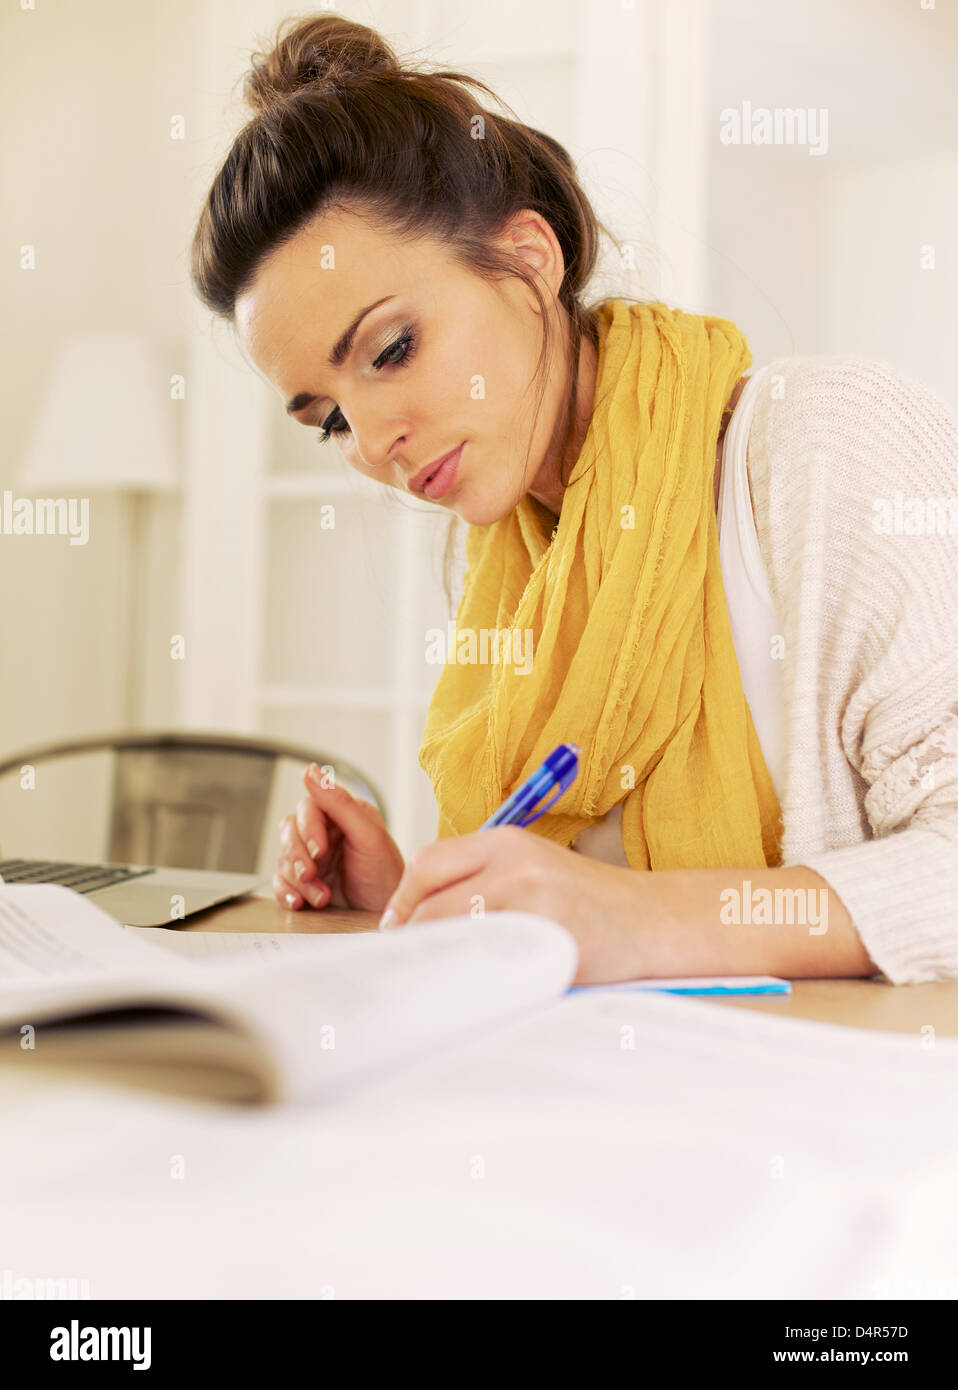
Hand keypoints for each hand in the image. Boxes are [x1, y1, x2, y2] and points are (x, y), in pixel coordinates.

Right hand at [273, 763, 404, 912]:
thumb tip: (311, 770)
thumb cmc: (386, 875)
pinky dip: (286, 893)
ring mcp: (312, 859)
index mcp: (340, 815)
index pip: (307, 809)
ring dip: (298, 881)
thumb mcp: (369, 836)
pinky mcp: (304, 883)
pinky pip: (282, 882)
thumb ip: (340, 803)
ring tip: (321, 897)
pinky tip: (299, 903)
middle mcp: (323, 833)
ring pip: (283, 859)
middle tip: (310, 875)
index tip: (318, 851)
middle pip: (289, 832)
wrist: (388, 915)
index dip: (308, 829)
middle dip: (297, 857)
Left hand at [377, 824, 647, 984]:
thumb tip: (419, 922)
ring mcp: (534, 897)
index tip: (397, 930)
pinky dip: (476, 978)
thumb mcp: (535, 871)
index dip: (403, 901)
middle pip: (433, 899)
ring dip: (441, 959)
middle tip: (409, 965)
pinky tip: (477, 990)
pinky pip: (494, 962)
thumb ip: (483, 883)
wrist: (658, 920)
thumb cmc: (591, 904)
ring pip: (457, 931)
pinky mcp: (552, 935)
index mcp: (507, 842)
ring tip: (438, 980)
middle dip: (413, 936)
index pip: (429, 863)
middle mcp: (516, 860)